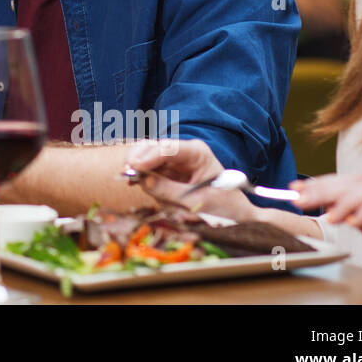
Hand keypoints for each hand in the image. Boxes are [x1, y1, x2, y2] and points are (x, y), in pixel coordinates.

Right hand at [124, 139, 258, 220]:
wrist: (236, 215)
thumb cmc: (224, 206)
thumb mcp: (197, 201)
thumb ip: (169, 190)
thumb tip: (143, 181)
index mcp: (197, 152)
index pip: (168, 148)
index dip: (148, 155)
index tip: (134, 167)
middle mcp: (183, 152)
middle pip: (153, 147)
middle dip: (138, 158)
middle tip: (126, 174)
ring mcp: (174, 161)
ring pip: (146, 156)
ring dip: (138, 168)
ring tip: (132, 181)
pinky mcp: (168, 171)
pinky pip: (149, 169)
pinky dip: (141, 176)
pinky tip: (135, 183)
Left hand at [293, 174, 361, 286]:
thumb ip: (351, 212)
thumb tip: (318, 201)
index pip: (351, 178)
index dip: (321, 182)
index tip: (296, 188)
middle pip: (358, 180)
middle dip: (325, 189)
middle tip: (300, 199)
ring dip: (344, 200)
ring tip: (327, 215)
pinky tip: (353, 222)